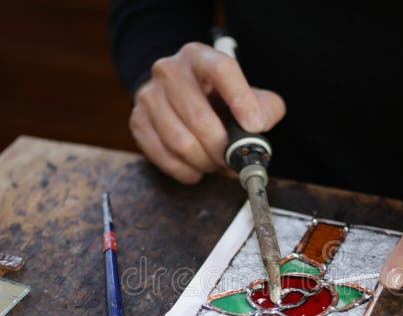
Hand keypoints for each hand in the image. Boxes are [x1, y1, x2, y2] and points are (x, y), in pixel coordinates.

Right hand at [129, 42, 285, 183]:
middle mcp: (170, 71)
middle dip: (221, 148)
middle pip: (199, 117)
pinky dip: (186, 171)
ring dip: (204, 163)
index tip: (254, 126)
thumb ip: (264, 109)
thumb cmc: (219, 99)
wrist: (179, 97)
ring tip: (215, 164)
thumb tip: (256, 129)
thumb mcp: (250, 96)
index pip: (222, 70)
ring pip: (180, 142)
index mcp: (200, 57)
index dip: (241, 100)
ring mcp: (149, 96)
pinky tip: (197, 169)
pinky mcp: (138, 121)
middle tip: (232, 160)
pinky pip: (164, 156)